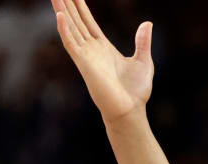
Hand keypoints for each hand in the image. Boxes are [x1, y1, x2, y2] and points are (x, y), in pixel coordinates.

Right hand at [52, 0, 153, 122]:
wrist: (131, 110)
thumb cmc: (136, 91)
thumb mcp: (144, 61)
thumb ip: (143, 42)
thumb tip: (147, 23)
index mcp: (103, 47)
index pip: (88, 22)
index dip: (80, 7)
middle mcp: (91, 49)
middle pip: (76, 21)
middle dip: (68, 4)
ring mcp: (86, 56)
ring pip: (70, 28)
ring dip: (62, 11)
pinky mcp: (84, 64)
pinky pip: (71, 44)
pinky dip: (65, 30)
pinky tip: (60, 15)